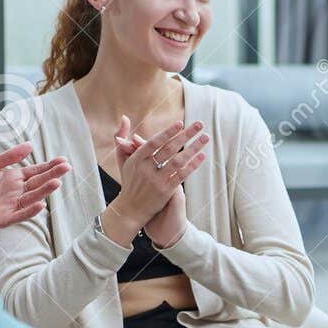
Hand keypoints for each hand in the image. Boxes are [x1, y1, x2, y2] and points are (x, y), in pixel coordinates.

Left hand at [0, 144, 69, 229]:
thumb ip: (9, 157)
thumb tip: (30, 144)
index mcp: (15, 179)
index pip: (37, 171)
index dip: (50, 166)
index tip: (64, 160)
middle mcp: (17, 192)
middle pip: (38, 183)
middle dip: (52, 175)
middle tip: (67, 168)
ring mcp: (12, 205)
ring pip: (32, 197)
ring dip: (44, 191)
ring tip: (57, 183)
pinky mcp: (3, 219)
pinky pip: (19, 215)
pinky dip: (30, 211)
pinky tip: (41, 206)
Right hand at [101, 116, 207, 245]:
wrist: (130, 209)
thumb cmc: (129, 181)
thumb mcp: (122, 159)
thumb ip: (123, 138)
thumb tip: (125, 117)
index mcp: (136, 159)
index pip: (154, 142)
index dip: (167, 132)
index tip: (180, 123)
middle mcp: (146, 169)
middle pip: (169, 148)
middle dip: (186, 135)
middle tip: (200, 123)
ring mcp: (156, 180)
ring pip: (178, 161)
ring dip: (193, 148)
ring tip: (205, 137)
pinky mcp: (165, 191)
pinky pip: (182, 175)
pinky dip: (192, 165)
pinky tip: (202, 156)